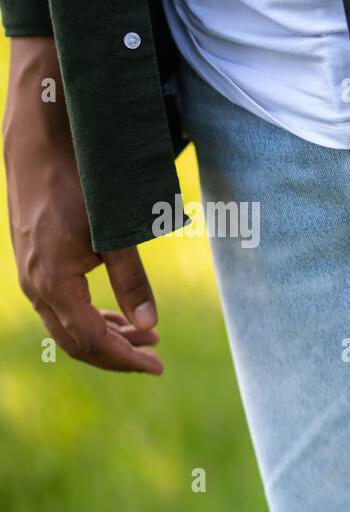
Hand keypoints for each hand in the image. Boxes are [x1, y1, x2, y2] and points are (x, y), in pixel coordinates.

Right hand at [4, 37, 161, 373]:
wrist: (39, 144)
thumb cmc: (81, 184)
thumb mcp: (115, 233)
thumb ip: (133, 280)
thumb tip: (150, 323)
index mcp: (54, 283)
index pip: (91, 340)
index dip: (125, 358)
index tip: (157, 367)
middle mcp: (36, 286)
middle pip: (77, 342)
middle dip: (117, 355)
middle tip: (155, 359)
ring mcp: (31, 276)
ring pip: (68, 326)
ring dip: (107, 336)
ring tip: (146, 338)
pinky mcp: (36, 263)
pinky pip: (62, 306)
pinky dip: (92, 317)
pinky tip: (120, 317)